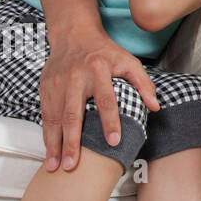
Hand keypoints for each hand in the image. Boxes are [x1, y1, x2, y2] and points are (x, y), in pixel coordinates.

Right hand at [39, 28, 159, 171]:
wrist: (74, 35)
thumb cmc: (105, 52)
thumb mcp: (128, 61)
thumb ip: (143, 84)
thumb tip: (155, 107)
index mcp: (99, 70)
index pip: (106, 99)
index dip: (110, 121)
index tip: (113, 142)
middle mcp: (76, 77)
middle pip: (73, 113)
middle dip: (73, 141)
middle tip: (74, 164)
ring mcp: (58, 83)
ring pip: (55, 118)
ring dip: (55, 144)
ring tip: (55, 166)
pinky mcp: (45, 88)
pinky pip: (45, 115)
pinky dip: (46, 135)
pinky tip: (50, 151)